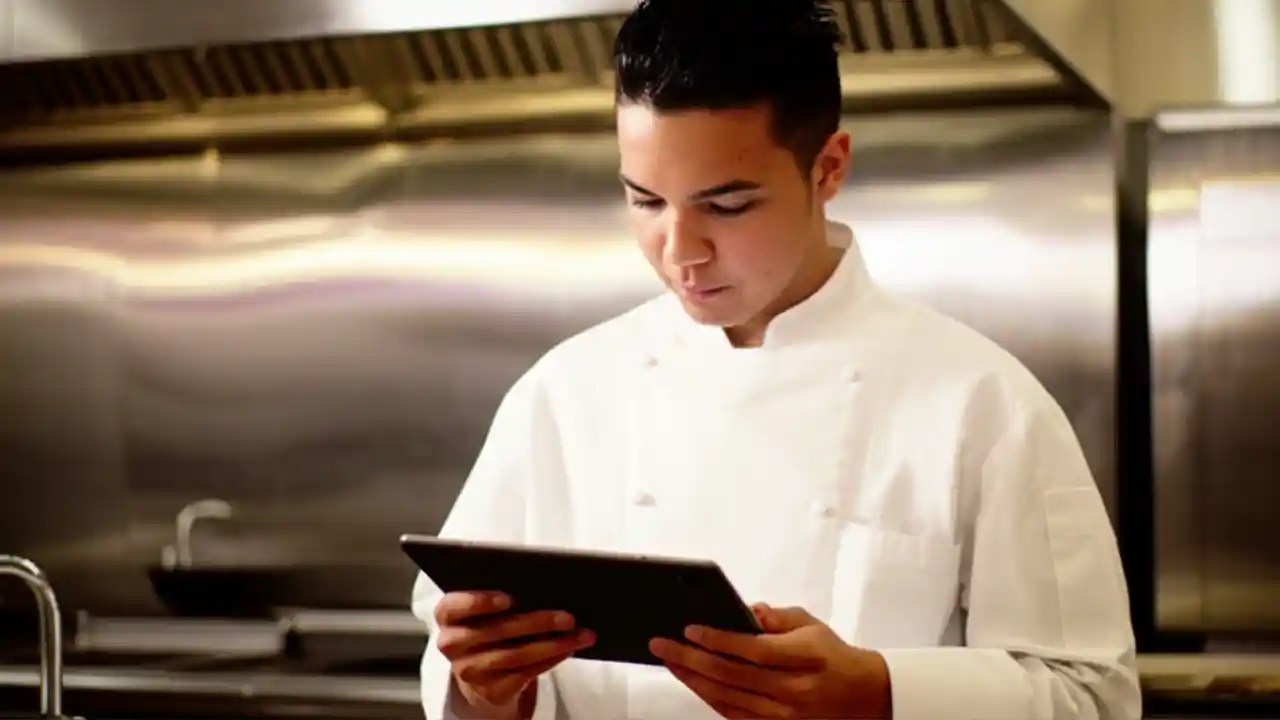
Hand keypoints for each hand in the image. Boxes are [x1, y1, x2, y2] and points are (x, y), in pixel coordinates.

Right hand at [435, 591, 595, 717]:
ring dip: (554, 644)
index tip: (509, 597)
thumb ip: (504, 592)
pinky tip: (569, 649)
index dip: (480, 601)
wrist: (482, 669)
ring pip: (516, 655)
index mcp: (448, 614)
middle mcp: (452, 644)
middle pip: (497, 630)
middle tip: (568, 616)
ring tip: (581, 634)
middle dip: (537, 622)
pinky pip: (525, 675)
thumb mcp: (488, 607)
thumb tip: (547, 583)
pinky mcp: (490, 691)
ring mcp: (470, 671)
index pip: (455, 605)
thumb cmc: (490, 622)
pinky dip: (551, 659)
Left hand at [649, 604, 890, 718]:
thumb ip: (778, 617)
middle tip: (662, 644)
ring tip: (669, 661)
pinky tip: (691, 681)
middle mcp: (794, 691)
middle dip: (691, 659)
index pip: (755, 650)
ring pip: (727, 699)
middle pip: (733, 676)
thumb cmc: (832, 655)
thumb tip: (746, 611)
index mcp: (806, 659)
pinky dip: (709, 698)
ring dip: (693, 680)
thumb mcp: (811, 625)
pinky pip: (733, 715)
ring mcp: (784, 716)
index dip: (720, 640)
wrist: (862, 696)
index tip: (690, 629)